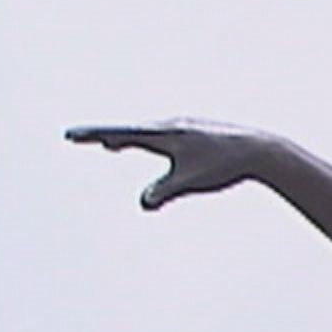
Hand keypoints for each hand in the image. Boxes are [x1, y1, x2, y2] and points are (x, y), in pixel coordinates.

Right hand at [65, 118, 277, 210]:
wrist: (260, 150)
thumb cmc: (224, 164)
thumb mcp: (190, 181)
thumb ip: (164, 192)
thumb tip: (144, 204)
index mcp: (165, 134)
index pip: (122, 133)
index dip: (95, 135)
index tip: (72, 136)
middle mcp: (171, 127)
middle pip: (130, 131)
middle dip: (105, 136)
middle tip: (78, 139)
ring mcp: (185, 129)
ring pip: (148, 135)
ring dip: (127, 139)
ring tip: (110, 146)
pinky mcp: (197, 135)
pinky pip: (164, 138)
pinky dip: (148, 141)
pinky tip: (151, 145)